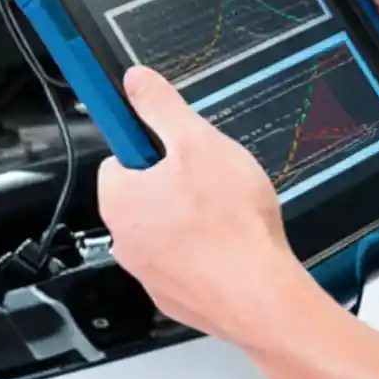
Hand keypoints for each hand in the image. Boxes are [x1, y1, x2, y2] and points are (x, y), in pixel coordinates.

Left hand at [97, 65, 319, 344]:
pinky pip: (183, 262)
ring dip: (189, 218)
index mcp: (119, 197)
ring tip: (225, 214)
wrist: (260, 295)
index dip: (150, 145)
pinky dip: (202, 252)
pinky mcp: (174, 296)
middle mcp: (123, 238)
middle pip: (142, 193)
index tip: (169, 143)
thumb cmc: (230, 224)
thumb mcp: (198, 143)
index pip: (118, 157)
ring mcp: (147, 272)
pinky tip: (229, 245)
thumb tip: (136, 82)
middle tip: (210, 180)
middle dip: (175, 183)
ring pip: (164, 228)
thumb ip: (162, 107)